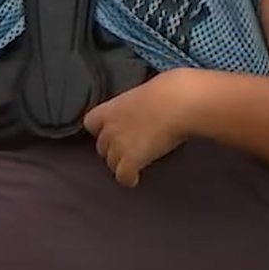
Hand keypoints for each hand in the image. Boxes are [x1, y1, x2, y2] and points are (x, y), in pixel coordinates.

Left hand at [84, 67, 206, 187]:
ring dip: (122, 163)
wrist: (178, 102)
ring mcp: (118, 145)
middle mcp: (108, 128)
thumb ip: (132, 107)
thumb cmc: (168, 91)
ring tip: (137, 161)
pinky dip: (129, 179)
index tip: (117, 131)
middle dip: (114, 148)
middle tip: (132, 147)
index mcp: (109, 109)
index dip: (103, 130)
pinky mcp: (131, 159)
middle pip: (102, 147)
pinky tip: (136, 178)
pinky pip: (123, 176)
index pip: (90, 124)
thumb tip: (141, 111)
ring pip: (111, 163)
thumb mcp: (141, 95)